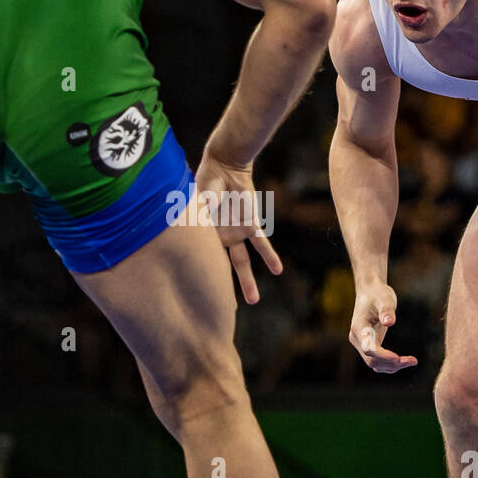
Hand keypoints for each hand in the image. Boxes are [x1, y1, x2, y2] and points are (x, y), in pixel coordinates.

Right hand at [194, 153, 281, 304]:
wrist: (224, 165)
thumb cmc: (206, 179)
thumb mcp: (199, 194)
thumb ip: (203, 205)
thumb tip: (203, 212)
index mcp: (202, 236)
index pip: (204, 258)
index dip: (204, 271)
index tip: (202, 292)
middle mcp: (219, 238)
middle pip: (222, 267)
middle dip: (223, 288)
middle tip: (224, 311)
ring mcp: (236, 233)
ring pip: (242, 262)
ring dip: (248, 281)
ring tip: (254, 301)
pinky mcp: (250, 224)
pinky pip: (261, 243)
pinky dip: (269, 256)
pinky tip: (278, 270)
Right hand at [349, 284, 417, 372]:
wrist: (370, 291)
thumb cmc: (378, 294)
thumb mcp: (384, 299)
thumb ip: (386, 311)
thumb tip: (390, 322)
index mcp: (359, 327)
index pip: (368, 348)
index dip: (383, 355)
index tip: (399, 357)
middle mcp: (357, 338)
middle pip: (371, 359)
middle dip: (391, 363)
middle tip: (413, 361)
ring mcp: (361, 343)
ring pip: (374, 363)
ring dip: (392, 366)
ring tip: (412, 361)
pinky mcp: (369, 344)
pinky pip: (377, 360)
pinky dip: (390, 364)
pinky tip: (405, 361)